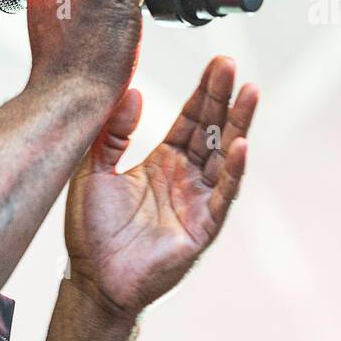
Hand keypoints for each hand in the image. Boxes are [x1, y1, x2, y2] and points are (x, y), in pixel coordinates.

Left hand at [64, 56, 258, 316]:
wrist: (92, 279)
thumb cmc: (91, 230)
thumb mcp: (93, 169)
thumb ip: (111, 132)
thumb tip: (131, 92)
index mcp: (163, 162)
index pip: (190, 119)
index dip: (204, 92)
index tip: (217, 62)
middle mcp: (185, 178)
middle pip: (212, 130)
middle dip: (223, 97)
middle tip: (231, 65)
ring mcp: (197, 201)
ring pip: (225, 156)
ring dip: (239, 125)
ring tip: (249, 92)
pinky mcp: (203, 227)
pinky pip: (223, 195)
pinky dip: (234, 171)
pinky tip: (242, 145)